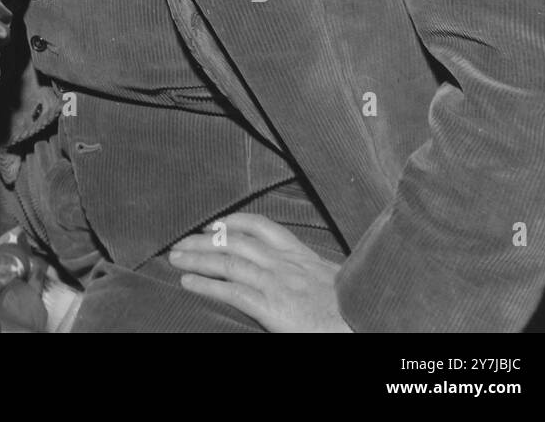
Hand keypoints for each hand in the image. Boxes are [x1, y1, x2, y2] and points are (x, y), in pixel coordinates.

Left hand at [167, 211, 351, 331]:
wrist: (370, 324)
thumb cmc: (359, 309)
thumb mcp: (337, 282)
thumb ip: (314, 273)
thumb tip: (302, 275)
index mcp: (303, 256)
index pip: (263, 227)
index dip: (234, 221)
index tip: (215, 223)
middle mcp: (286, 263)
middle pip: (236, 240)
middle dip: (205, 238)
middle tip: (181, 240)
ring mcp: (278, 283)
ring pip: (227, 261)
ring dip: (196, 258)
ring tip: (174, 258)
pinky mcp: (273, 307)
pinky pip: (231, 291)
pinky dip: (205, 285)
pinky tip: (187, 283)